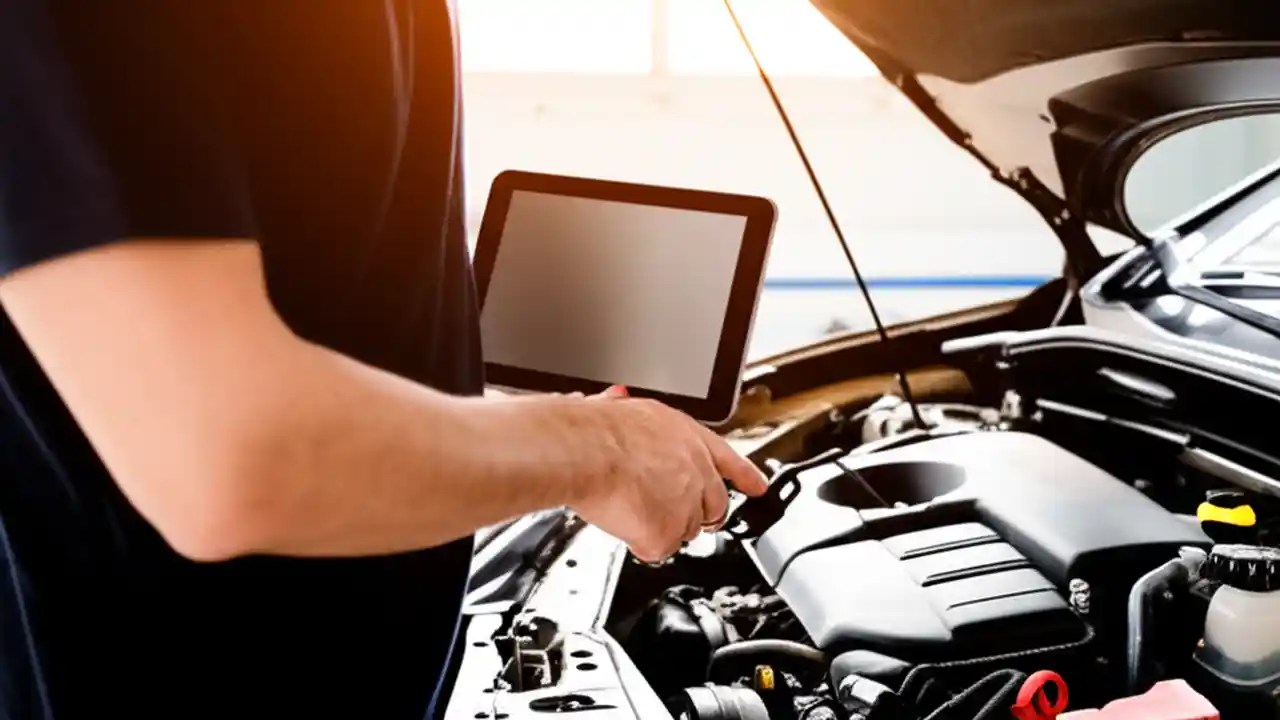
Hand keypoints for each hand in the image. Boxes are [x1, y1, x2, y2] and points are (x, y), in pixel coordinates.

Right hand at [570, 395, 767, 563]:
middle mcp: (696, 470)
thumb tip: (618, 401)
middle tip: (668, 513)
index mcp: (688, 436)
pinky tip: (624, 523)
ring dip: (660, 526)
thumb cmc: (597, 430)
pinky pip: (658, 548)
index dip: (745, 476)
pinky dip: (640, 542)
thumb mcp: (626, 410)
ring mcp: (687, 504)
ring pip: (684, 530)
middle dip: (695, 513)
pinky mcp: (668, 532)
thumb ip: (636, 423)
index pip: (729, 460)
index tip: (758, 487)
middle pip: (713, 505)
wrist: (586, 449)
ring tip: (631, 509)